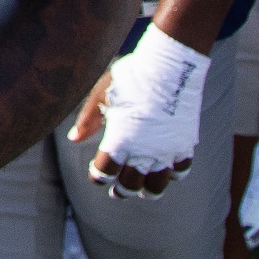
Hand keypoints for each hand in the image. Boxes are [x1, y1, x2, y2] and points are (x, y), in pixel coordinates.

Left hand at [70, 26, 205, 197]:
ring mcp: (166, 151)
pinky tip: (168, 172)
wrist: (171, 66)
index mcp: (120, 140)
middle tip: (117, 192)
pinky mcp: (184, 145)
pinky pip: (180, 170)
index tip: (97, 175)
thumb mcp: (102, 93)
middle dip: (121, 190)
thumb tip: (74, 139)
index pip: (104, 172)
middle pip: (130, 185)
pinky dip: (173, 174)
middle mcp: (143, 152)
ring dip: (148, 191)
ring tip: (144, 192)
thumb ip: (88, 119)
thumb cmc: (131, 76)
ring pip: (157, 185)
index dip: (98, 176)